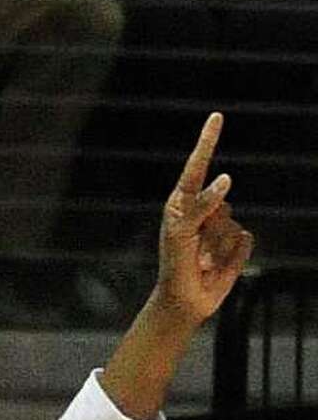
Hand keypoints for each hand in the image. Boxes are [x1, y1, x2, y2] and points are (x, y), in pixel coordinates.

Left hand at [154, 114, 252, 326]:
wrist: (184, 302)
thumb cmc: (174, 266)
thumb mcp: (181, 233)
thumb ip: (201, 205)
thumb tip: (225, 178)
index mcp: (183, 203)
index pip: (197, 167)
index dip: (207, 142)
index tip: (216, 117)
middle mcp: (204, 209)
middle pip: (221, 201)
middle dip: (209, 228)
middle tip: (193, 251)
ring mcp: (221, 225)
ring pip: (233, 222)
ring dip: (217, 245)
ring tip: (202, 261)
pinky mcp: (236, 243)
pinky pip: (245, 238)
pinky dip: (232, 255)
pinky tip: (217, 266)